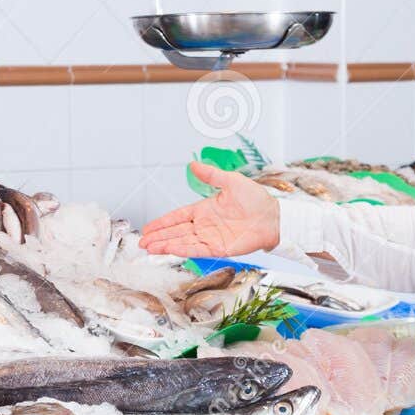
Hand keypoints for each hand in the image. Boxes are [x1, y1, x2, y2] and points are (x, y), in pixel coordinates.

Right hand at [138, 161, 280, 256]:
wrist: (273, 217)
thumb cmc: (256, 199)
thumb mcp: (231, 181)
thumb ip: (211, 175)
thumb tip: (193, 165)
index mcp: (204, 209)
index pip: (177, 216)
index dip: (162, 222)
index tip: (148, 228)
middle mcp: (204, 225)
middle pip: (175, 231)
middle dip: (158, 237)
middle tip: (142, 242)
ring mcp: (210, 238)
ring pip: (182, 242)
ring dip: (165, 245)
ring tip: (149, 248)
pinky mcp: (218, 249)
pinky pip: (195, 249)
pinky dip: (181, 250)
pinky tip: (168, 250)